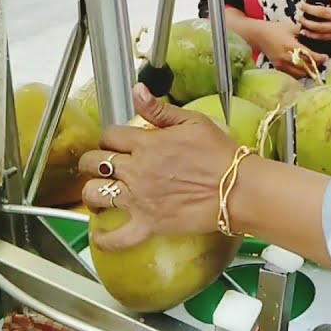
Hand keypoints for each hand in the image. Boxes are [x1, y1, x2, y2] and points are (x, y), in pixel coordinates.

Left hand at [79, 84, 241, 250]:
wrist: (237, 189)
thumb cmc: (220, 155)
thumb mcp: (193, 122)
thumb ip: (160, 110)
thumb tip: (138, 91)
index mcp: (146, 144)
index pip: (110, 135)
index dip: (110, 137)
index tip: (117, 142)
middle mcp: (136, 171)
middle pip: (94, 163)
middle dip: (93, 161)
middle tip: (101, 165)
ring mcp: (139, 200)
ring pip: (95, 194)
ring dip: (93, 192)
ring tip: (99, 192)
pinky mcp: (148, 225)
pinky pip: (117, 237)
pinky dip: (104, 239)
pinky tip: (100, 235)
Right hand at [254, 20, 328, 79]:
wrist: (258, 35)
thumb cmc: (275, 29)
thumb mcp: (291, 27)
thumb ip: (304, 32)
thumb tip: (316, 35)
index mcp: (291, 46)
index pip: (309, 56)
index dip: (320, 58)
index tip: (325, 57)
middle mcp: (286, 57)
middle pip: (306, 67)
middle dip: (315, 65)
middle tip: (321, 61)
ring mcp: (281, 64)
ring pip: (299, 74)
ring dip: (308, 71)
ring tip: (313, 65)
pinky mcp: (278, 68)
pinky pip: (292, 75)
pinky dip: (299, 73)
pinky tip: (303, 68)